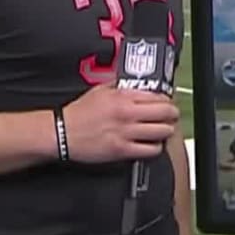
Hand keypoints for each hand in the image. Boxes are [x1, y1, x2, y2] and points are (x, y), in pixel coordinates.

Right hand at [60, 84, 178, 163]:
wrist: (62, 133)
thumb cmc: (79, 113)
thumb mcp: (101, 90)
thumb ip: (121, 86)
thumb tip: (138, 84)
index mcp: (123, 97)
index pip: (159, 96)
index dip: (167, 100)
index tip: (167, 102)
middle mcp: (127, 114)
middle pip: (166, 113)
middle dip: (172, 114)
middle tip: (171, 116)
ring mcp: (126, 133)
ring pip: (163, 131)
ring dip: (167, 131)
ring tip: (163, 130)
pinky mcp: (122, 150)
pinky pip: (150, 150)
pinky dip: (156, 147)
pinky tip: (152, 144)